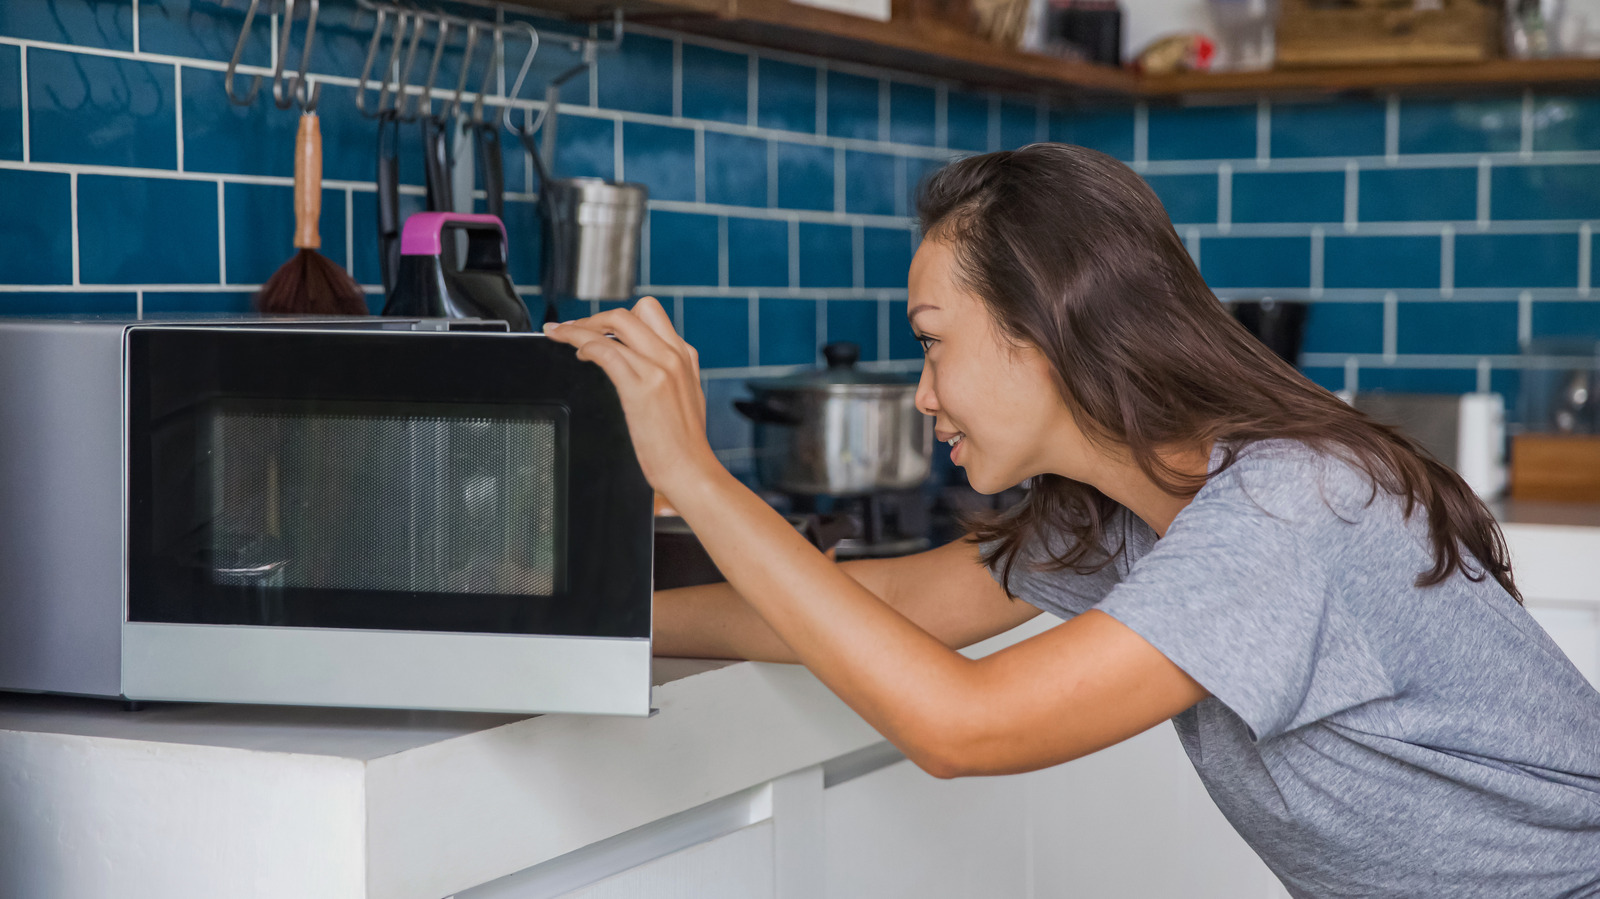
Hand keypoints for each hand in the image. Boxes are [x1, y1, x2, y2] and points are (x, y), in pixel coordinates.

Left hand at [543, 297, 721, 500]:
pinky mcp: (641, 387)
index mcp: (684, 357)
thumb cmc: (684, 445)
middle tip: (574, 330)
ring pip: (614, 325)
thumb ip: (669, 376)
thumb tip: (645, 368)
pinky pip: (605, 350)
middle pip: (631, 312)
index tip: (597, 327)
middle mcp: (673, 356)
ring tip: (563, 337)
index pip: (650, 315)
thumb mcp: (686, 398)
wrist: (691, 471)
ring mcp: (659, 369)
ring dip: (580, 327)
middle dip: (595, 317)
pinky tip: (577, 353)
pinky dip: (583, 344)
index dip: (617, 318)